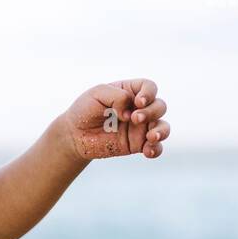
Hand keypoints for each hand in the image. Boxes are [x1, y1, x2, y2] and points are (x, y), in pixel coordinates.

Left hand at [56, 79, 170, 161]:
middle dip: (151, 112)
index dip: (149, 93)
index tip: (138, 102)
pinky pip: (156, 147)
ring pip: (163, 126)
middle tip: (134, 119)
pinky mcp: (137, 144)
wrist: (74, 134)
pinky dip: (156, 149)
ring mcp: (140, 127)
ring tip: (150, 137)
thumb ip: (117, 96)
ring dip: (161, 131)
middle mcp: (139, 108)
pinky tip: (148, 151)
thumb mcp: (97, 94)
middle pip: (159, 106)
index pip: (149, 87)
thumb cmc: (85, 110)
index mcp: (130, 91)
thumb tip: (131, 110)